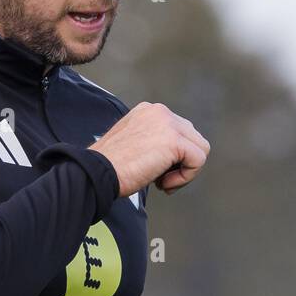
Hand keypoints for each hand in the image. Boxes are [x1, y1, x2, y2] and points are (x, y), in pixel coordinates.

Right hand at [89, 101, 209, 197]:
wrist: (96, 173)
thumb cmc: (107, 168)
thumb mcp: (132, 146)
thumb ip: (152, 143)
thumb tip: (173, 157)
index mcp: (148, 111)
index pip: (178, 131)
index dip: (172, 157)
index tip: (154, 172)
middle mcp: (160, 111)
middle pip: (193, 138)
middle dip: (181, 163)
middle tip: (161, 180)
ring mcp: (168, 123)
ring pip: (200, 149)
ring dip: (185, 171)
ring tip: (163, 182)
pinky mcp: (174, 140)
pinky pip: (198, 160)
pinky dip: (185, 178)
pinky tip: (164, 185)